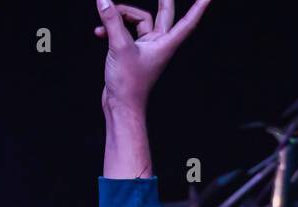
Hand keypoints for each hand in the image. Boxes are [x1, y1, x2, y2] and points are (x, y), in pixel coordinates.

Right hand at [96, 0, 212, 114]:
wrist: (121, 105)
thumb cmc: (128, 83)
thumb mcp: (119, 46)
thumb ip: (112, 20)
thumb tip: (103, 0)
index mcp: (166, 44)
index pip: (188, 21)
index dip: (198, 8)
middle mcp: (159, 44)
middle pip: (163, 14)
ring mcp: (146, 47)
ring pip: (137, 21)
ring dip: (119, 16)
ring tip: (104, 20)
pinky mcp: (133, 51)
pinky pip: (125, 31)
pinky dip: (112, 28)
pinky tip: (99, 33)